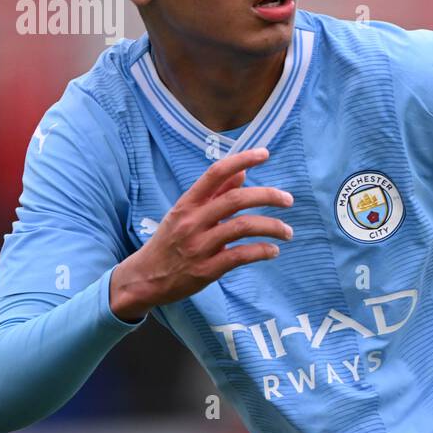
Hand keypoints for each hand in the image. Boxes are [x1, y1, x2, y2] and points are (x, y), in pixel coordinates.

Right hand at [109, 147, 293, 321]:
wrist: (143, 279)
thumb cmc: (169, 242)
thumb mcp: (185, 213)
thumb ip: (214, 194)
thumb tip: (243, 172)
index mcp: (187, 203)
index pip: (215, 173)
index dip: (241, 159)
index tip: (264, 153)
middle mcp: (192, 221)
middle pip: (236, 199)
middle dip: (268, 196)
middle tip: (288, 200)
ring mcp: (199, 246)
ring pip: (243, 227)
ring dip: (272, 227)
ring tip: (287, 232)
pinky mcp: (206, 270)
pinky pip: (240, 256)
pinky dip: (262, 251)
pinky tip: (273, 251)